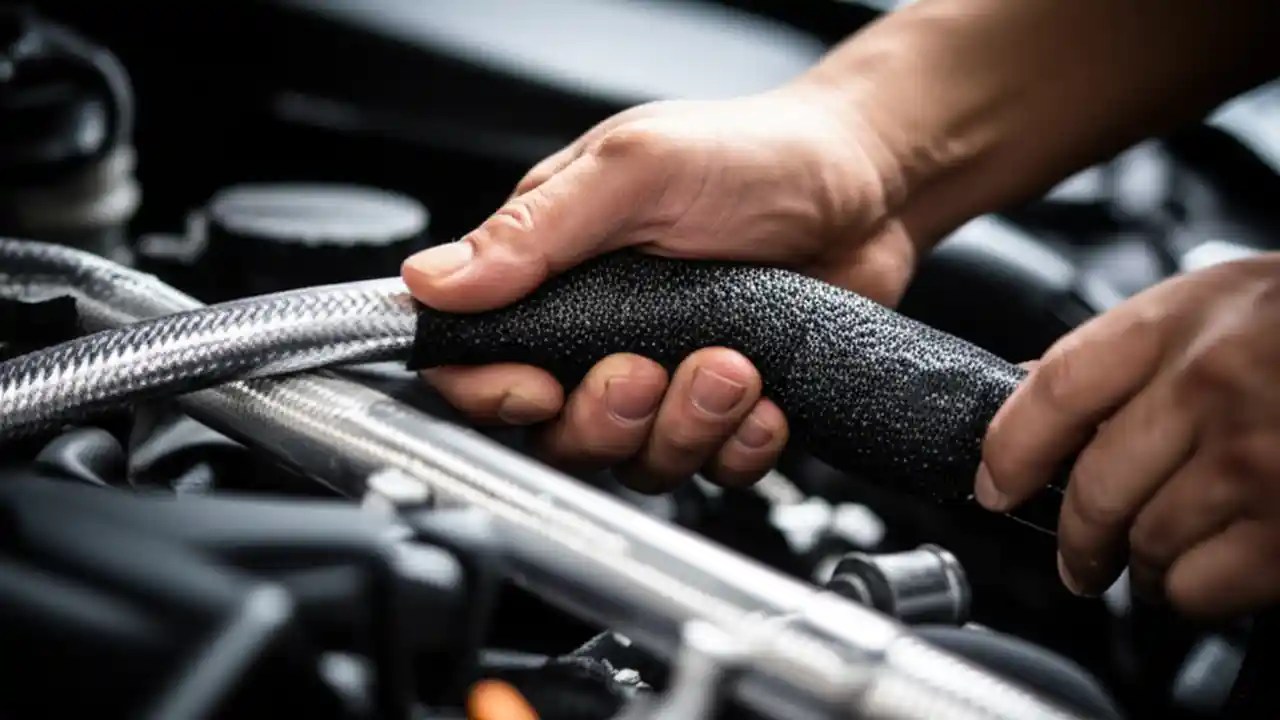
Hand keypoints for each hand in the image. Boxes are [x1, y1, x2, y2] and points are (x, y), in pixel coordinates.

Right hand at [402, 84, 921, 491]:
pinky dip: (740, 447)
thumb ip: (535, 232)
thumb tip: (432, 279)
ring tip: (732, 365)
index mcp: (553, 271)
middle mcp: (598, 332)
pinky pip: (714, 469)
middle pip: (556, 433)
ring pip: (637, 461)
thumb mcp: (635, 170)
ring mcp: (665, 375)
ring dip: (684, 427)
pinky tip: (766, 398)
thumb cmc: (753, 154)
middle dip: (603, 418)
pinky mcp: (726, 409)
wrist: (866, 182)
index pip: (477, 360)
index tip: (539, 389)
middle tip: (645, 369)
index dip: (494, 394)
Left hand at [976, 254, 1279, 618]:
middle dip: (1075, 538)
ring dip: (1142, 564)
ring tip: (1163, 551)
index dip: (1009, 450)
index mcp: (1181, 320)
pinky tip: (1219, 561)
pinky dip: (1195, 589)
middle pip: (1093, 488)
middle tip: (1078, 556)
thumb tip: (1032, 390)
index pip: (1054, 391)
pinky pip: (1201, 587)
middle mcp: (1211, 387)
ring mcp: (1256, 460)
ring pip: (1144, 544)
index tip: (997, 485)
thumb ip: (1131, 350)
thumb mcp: (1220, 299)